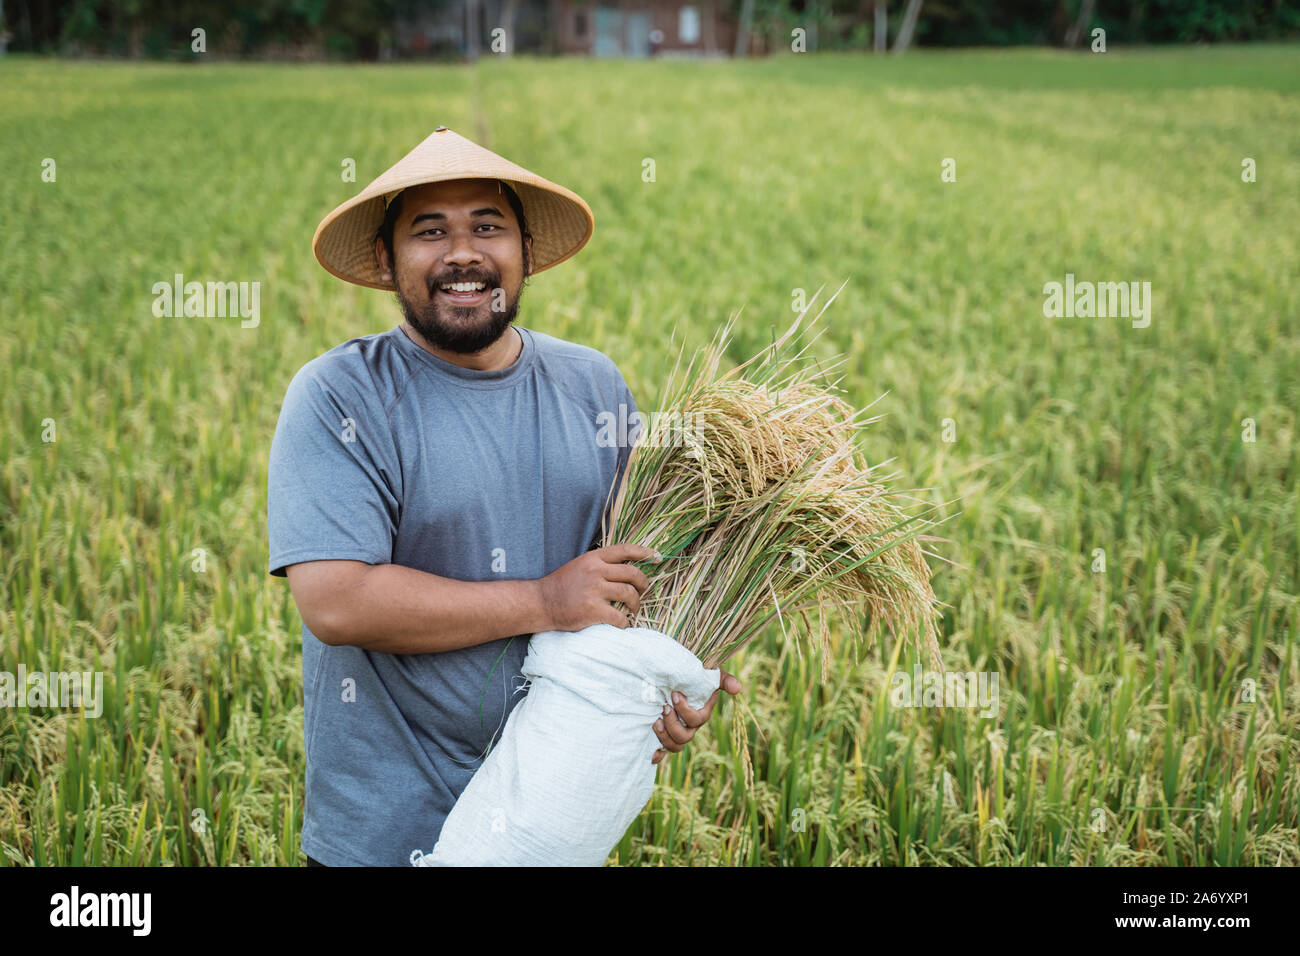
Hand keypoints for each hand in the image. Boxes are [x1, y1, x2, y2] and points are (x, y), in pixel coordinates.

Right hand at [537, 543, 657, 631]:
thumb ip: (601, 564)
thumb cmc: (562, 586)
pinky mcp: (593, 610)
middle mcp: (595, 571)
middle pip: (632, 574)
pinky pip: (620, 616)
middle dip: (643, 583)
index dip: (644, 552)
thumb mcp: (580, 565)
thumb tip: (628, 568)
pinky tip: (622, 623)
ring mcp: (594, 590)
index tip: (657, 556)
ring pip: (629, 594)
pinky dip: (625, 622)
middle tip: (642, 591)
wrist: (541, 603)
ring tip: (633, 609)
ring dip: (636, 604)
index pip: (625, 550)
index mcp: (593, 558)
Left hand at [652, 671, 742, 764]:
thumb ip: (724, 680)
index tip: (675, 695)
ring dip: (664, 736)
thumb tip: (737, 688)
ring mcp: (676, 732)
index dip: (685, 711)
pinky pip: (662, 752)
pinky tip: (651, 750)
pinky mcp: (664, 736)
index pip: (696, 720)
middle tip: (664, 708)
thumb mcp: (710, 674)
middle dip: (673, 724)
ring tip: (655, 721)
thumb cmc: (694, 676)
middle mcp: (690, 726)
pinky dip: (657, 755)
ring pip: (674, 746)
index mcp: (700, 714)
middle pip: (684, 737)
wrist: (674, 677)